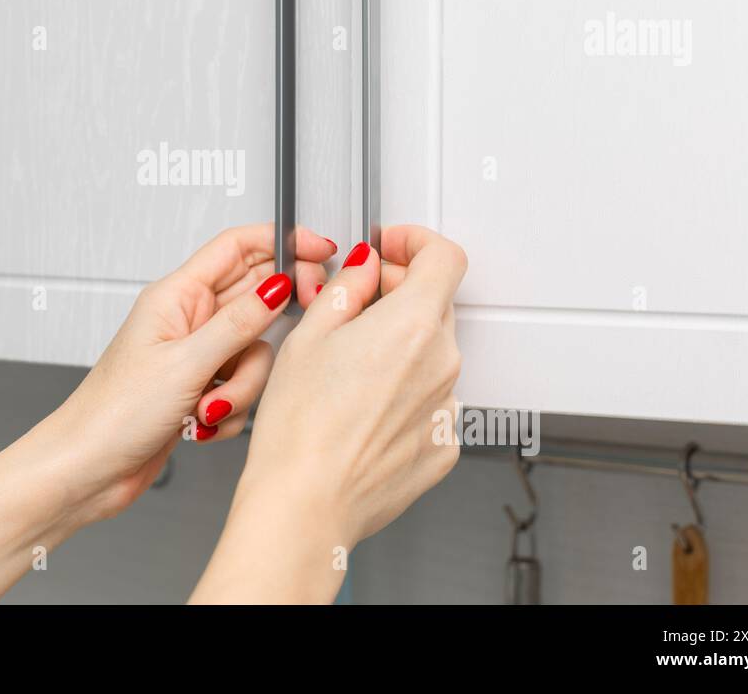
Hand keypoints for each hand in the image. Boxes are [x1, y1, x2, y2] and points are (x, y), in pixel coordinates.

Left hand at [35, 223, 337, 523]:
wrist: (87, 470)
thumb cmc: (112, 415)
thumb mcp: (185, 363)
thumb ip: (239, 322)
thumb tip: (279, 285)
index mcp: (176, 296)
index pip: (238, 246)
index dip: (282, 240)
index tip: (320, 249)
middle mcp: (188, 320)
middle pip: (254, 298)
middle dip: (270, 326)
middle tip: (292, 335)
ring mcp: (195, 355)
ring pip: (254, 351)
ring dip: (243, 385)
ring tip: (213, 407)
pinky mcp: (200, 388)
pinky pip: (242, 386)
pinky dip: (232, 409)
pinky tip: (205, 425)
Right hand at [191, 225, 466, 602]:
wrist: (305, 505)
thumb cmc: (299, 429)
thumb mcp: (308, 336)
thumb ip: (346, 289)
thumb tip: (364, 267)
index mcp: (412, 325)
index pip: (445, 258)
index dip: (416, 243)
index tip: (392, 248)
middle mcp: (443, 363)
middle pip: (435, 305)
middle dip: (399, 295)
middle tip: (354, 307)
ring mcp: (447, 408)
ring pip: (431, 355)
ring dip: (399, 348)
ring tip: (348, 372)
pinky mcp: (443, 446)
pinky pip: (431, 402)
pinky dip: (404, 394)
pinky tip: (362, 412)